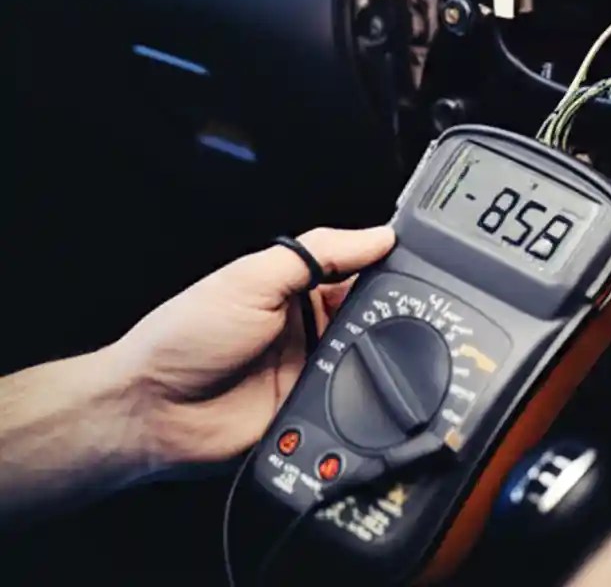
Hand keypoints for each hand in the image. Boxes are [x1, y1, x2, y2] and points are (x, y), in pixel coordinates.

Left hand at [107, 226, 394, 468]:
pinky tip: (370, 390)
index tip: (419, 264)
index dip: (387, 267)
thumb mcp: (250, 279)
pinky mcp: (316, 414)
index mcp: (297, 288)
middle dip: (392, 315)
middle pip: (373, 317)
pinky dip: (366, 400)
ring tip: (382, 352)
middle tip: (409, 313)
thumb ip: (318, 254)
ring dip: (379, 359)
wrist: (152, 411)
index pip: (358, 270)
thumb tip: (379, 235)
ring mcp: (315, 373)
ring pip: (372, 363)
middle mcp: (310, 329)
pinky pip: (356, 406)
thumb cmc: (184, 337)